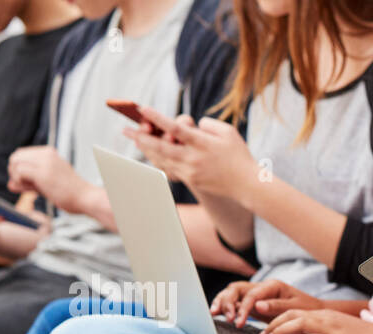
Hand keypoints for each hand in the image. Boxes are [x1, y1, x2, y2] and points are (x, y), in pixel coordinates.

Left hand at [6, 146, 98, 214]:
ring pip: (15, 161)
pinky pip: (19, 171)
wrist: (87, 198)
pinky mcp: (43, 173)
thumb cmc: (72, 194)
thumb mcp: (47, 185)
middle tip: (23, 185)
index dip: (19, 168)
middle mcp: (46, 154)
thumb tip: (10, 184)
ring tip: (27, 188)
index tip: (26, 182)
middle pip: (16, 156)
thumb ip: (29, 183)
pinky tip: (29, 188)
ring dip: (16, 176)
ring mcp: (45, 162)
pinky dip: (19, 180)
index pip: (22, 154)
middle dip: (14, 171)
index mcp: (49, 153)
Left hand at [127, 109, 256, 199]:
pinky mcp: (191, 180)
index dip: (157, 118)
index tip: (142, 109)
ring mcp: (191, 171)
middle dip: (141, 137)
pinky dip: (157, 159)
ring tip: (134, 139)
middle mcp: (194, 158)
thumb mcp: (229, 132)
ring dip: (146, 149)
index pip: (176, 128)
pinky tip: (150, 153)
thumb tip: (192, 125)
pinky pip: (169, 168)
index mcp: (203, 143)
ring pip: (162, 159)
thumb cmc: (239, 155)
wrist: (247, 185)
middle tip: (125, 129)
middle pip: (161, 147)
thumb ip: (208, 124)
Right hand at [210, 279, 324, 326]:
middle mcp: (262, 288)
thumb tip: (257, 305)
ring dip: (223, 303)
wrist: (313, 311)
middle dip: (227, 302)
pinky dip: (227, 307)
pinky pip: (236, 302)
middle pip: (237, 289)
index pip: (251, 295)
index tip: (239, 322)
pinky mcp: (254, 303)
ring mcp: (257, 295)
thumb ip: (275, 306)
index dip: (242, 308)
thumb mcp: (295, 308)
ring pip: (233, 293)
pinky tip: (218, 314)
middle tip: (226, 317)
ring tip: (214, 314)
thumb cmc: (306, 309)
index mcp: (272, 286)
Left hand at [258, 309, 372, 333]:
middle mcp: (326, 318)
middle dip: (273, 324)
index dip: (276, 318)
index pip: (295, 312)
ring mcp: (331, 328)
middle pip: (292, 315)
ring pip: (299, 324)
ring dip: (280, 331)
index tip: (265, 328)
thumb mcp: (340, 333)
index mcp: (326, 315)